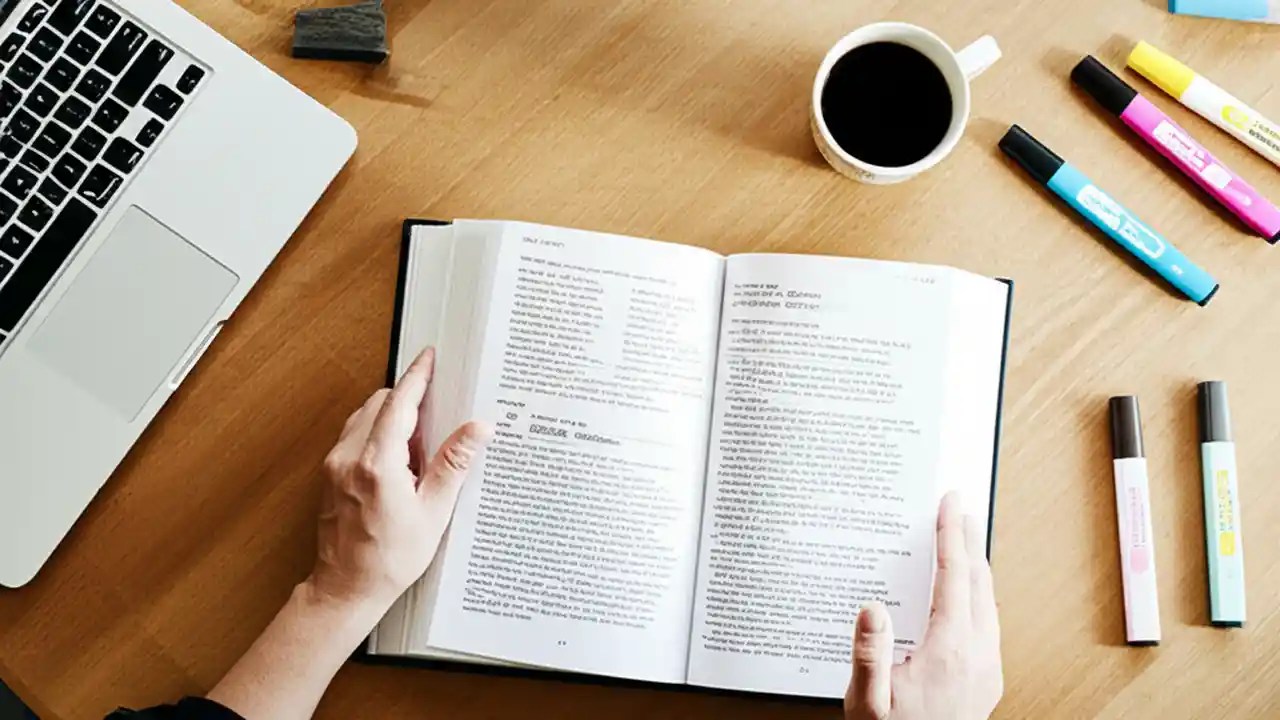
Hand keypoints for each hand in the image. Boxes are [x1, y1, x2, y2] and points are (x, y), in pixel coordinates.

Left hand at [307, 347, 492, 611]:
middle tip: (437, 417)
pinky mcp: (329, 475)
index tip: (429, 358)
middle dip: (407, 401)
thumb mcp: (434, 512)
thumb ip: (454, 463)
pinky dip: (376, 436)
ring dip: (391, 419)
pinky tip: (397, 463)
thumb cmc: (390, 560)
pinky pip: (354, 437)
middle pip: (379, 405)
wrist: (346, 589)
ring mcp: (334, 465)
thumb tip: (477, 429)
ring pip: (364, 419)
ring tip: (419, 450)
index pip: (399, 404)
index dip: (417, 377)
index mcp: (377, 464)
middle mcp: (349, 457)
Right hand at [845, 492, 1002, 719]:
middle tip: (958, 508)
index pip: (953, 577)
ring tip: (962, 541)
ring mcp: (987, 668)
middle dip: (967, 540)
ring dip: (974, 567)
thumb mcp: (867, 703)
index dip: (951, 535)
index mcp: (950, 651)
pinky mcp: (987, 681)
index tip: (951, 503)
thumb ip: (868, 655)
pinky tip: (963, 595)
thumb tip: (871, 608)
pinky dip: (976, 595)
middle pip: (978, 582)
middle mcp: (977, 655)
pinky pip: (987, 623)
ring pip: (987, 602)